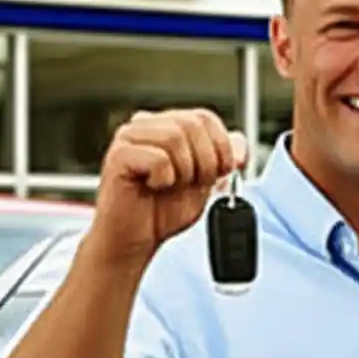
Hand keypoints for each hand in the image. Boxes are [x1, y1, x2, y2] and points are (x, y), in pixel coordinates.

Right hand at [86, 108, 248, 268]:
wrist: (134, 240)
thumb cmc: (162, 211)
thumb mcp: (204, 183)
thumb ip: (222, 159)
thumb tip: (240, 142)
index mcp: (166, 126)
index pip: (205, 117)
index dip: (222, 145)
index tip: (221, 171)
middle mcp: (146, 125)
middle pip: (192, 124)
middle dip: (205, 161)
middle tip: (194, 183)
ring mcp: (129, 137)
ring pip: (175, 138)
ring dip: (184, 171)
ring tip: (171, 186)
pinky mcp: (118, 155)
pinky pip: (158, 158)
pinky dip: (164, 178)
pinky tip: (153, 187)